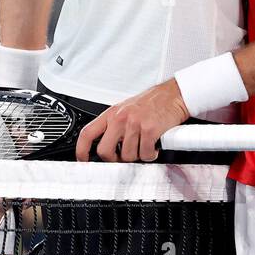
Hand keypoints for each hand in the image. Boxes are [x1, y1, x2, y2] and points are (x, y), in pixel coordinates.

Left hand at [74, 79, 189, 162]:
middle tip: (123, 157)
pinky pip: (145, 154)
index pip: (87, 133)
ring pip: (127, 156)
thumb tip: (106, 146)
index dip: (81, 150)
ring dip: (137, 155)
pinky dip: (150, 154)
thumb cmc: (152, 102)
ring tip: (144, 145)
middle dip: (114, 159)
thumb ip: (114, 126)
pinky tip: (153, 146)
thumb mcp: (126, 109)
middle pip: (104, 151)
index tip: (83, 160)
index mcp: (112, 113)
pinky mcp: (149, 129)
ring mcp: (134, 123)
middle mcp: (120, 118)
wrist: (174, 94)